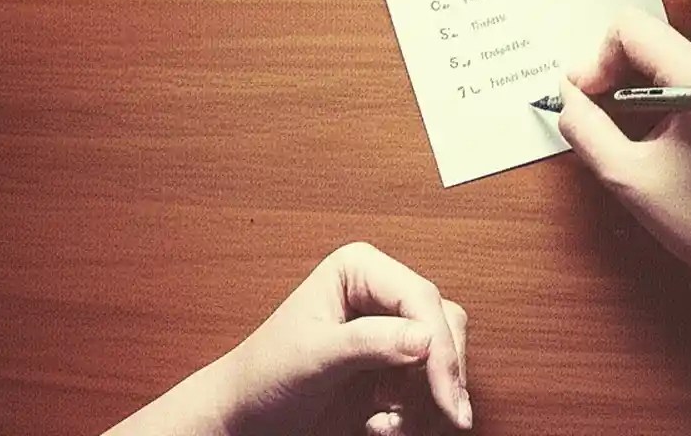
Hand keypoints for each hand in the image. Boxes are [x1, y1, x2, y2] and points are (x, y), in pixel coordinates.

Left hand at [222, 242, 471, 435]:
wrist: (245, 417)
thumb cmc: (263, 377)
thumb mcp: (312, 356)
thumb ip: (368, 342)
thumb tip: (425, 338)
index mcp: (359, 270)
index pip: (419, 299)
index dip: (440, 348)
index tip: (445, 397)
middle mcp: (381, 292)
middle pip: (443, 324)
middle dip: (440, 375)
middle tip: (444, 416)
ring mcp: (390, 327)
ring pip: (444, 354)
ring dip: (429, 397)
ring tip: (389, 425)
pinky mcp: (394, 361)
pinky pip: (431, 381)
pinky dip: (419, 410)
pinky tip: (383, 425)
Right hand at [557, 9, 690, 291]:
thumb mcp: (629, 176)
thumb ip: (586, 128)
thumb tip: (568, 96)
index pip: (631, 29)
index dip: (596, 60)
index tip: (585, 97)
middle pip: (650, 41)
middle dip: (614, 74)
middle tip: (595, 116)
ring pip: (667, 58)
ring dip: (637, 88)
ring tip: (627, 134)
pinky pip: (689, 76)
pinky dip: (661, 97)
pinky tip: (655, 136)